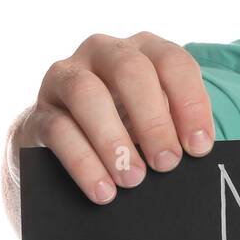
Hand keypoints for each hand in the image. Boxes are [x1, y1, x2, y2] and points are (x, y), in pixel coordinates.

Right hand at [15, 32, 213, 203]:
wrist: (69, 142)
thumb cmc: (131, 127)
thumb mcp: (158, 120)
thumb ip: (177, 128)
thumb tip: (198, 153)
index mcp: (143, 49)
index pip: (173, 62)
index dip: (190, 103)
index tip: (199, 147)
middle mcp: (102, 52)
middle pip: (130, 69)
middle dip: (153, 120)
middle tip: (167, 163)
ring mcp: (66, 77)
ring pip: (87, 93)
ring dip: (113, 140)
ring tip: (133, 178)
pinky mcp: (39, 112)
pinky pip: (58, 130)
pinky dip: (83, 162)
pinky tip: (103, 189)